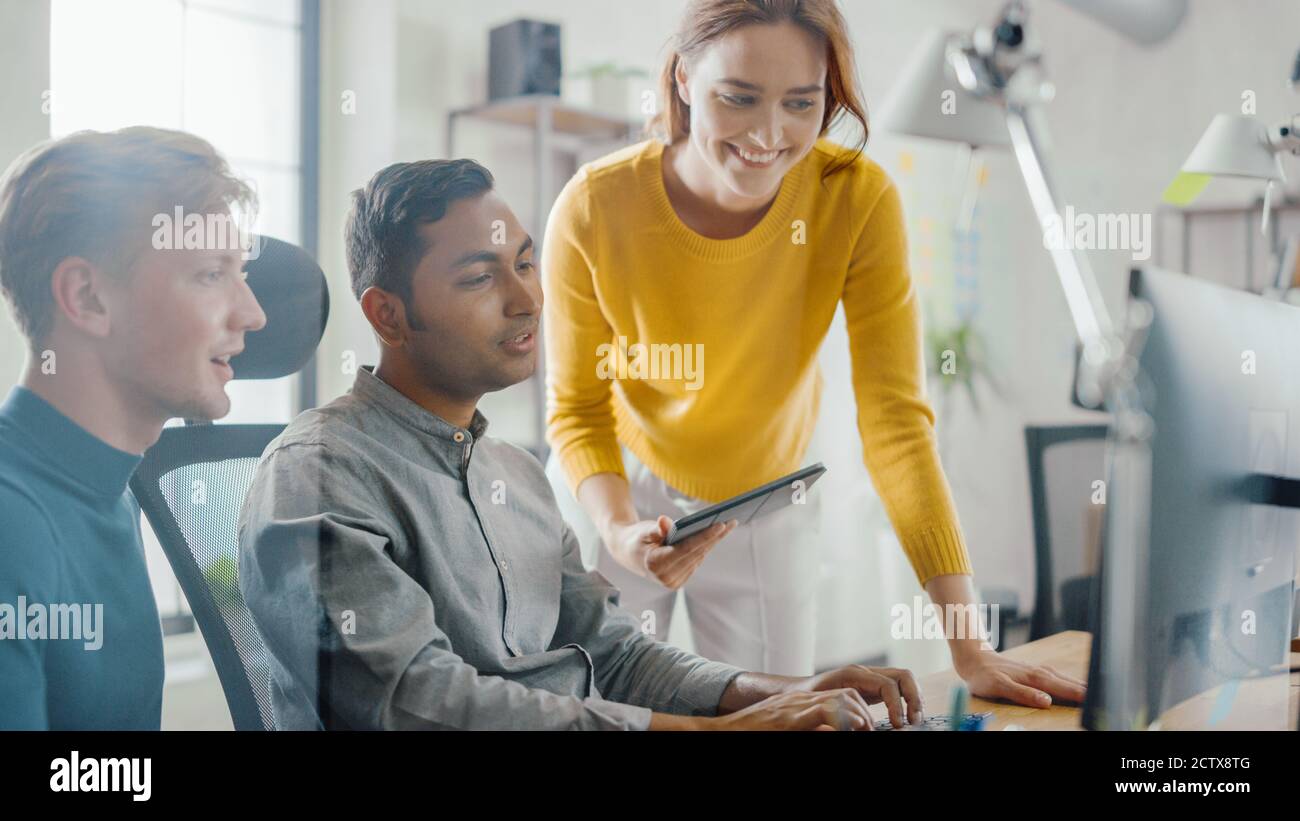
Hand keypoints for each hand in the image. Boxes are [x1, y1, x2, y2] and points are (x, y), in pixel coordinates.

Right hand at [604, 515, 736, 588]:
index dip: (704, 536)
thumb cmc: (636, 538)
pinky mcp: (678, 581)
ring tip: (730, 525)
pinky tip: (718, 535)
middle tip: (732, 521)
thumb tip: (667, 522)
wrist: (627, 553)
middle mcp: (666, 577)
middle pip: (697, 553)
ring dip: (714, 541)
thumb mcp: (643, 530)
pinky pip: (696, 560)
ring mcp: (673, 582)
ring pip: (699, 557)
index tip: (720, 525)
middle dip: (715, 537)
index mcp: (656, 564)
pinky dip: (706, 546)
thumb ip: (657, 529)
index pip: (686, 549)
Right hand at [710, 688, 875, 730]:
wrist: (724, 732)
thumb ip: (809, 728)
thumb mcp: (787, 728)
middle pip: (845, 693)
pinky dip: (841, 718)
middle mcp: (801, 701)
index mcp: (802, 703)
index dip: (858, 709)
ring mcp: (795, 708)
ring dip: (857, 714)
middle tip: (870, 728)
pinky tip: (850, 727)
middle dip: (863, 710)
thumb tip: (832, 730)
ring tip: (865, 728)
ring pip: (838, 699)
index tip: (867, 726)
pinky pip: (821, 712)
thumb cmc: (753, 733)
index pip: (840, 695)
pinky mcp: (789, 718)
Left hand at [788, 665, 923, 727]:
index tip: (897, 724)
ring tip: (913, 720)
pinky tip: (905, 717)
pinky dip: (906, 700)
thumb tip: (862, 725)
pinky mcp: (872, 687)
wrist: (796, 691)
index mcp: (854, 674)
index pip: (887, 684)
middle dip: (914, 697)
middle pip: (903, 675)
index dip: (897, 705)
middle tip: (913, 721)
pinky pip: (897, 688)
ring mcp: (870, 678)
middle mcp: (865, 672)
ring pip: (904, 680)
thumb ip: (840, 712)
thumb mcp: (820, 704)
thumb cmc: (805, 699)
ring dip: (914, 699)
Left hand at [954, 645, 1086, 706]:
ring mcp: (1041, 671)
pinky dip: (1072, 682)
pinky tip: (1079, 687)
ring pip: (1066, 679)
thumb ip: (1022, 694)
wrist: (975, 659)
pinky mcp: (1038, 672)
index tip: (1094, 701)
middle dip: (1087, 691)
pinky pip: (1060, 678)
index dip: (1080, 696)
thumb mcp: (999, 686)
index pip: (1064, 689)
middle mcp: (1042, 673)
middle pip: (1070, 684)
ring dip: (1082, 686)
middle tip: (1106, 699)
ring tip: (1099, 694)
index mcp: (1035, 678)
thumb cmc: (985, 676)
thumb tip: (1047, 701)